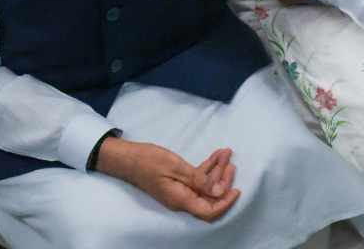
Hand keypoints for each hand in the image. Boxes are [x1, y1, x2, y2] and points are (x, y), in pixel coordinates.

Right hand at [96, 139, 239, 220]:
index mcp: (181, 199)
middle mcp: (181, 199)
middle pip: (209, 197)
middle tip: (231, 161)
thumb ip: (199, 180)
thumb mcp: (176, 167)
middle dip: (223, 180)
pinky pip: (196, 179)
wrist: (126, 158)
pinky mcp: (176, 183)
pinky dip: (206, 168)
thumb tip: (219, 192)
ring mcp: (178, 191)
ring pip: (204, 186)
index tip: (237, 189)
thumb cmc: (149, 160)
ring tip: (226, 152)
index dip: (225, 203)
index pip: (209, 211)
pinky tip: (215, 155)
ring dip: (216, 170)